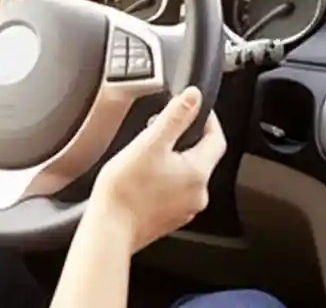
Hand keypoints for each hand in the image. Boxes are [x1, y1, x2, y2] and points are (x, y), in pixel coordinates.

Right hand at [89, 87, 226, 253]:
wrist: (109, 230)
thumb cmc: (125, 190)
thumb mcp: (150, 143)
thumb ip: (175, 116)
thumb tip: (194, 96)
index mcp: (198, 172)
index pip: (217, 139)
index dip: (208, 120)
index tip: (193, 108)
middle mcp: (197, 193)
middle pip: (201, 157)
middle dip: (183, 140)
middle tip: (159, 130)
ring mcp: (184, 209)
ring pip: (185, 175)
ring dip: (172, 161)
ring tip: (146, 155)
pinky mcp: (169, 219)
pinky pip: (173, 192)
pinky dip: (163, 181)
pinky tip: (142, 178)